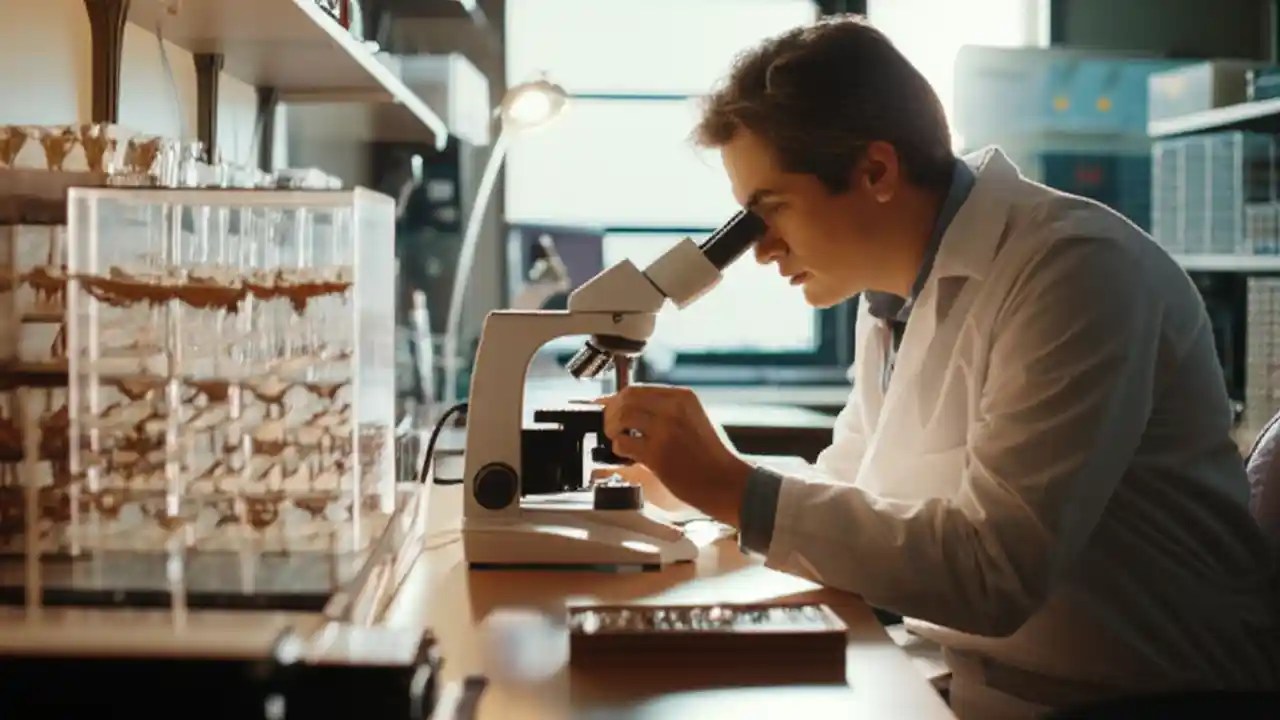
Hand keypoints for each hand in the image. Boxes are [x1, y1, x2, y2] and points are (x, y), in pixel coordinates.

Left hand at [595, 384, 750, 523]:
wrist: (728, 482)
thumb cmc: (713, 457)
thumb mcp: (695, 420)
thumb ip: (668, 412)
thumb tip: (633, 411)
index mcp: (683, 397)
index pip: (638, 389)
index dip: (617, 399)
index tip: (608, 408)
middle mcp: (674, 408)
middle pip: (626, 398)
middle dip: (610, 412)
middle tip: (608, 427)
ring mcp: (666, 429)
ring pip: (621, 416)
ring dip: (612, 429)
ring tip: (616, 439)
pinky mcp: (658, 453)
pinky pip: (624, 442)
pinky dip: (618, 448)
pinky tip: (626, 455)